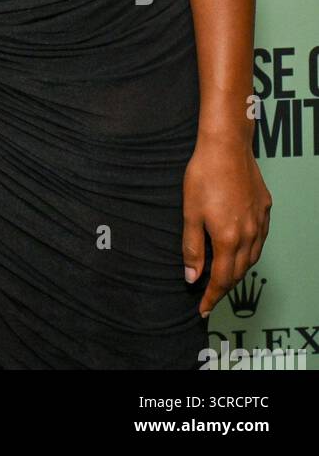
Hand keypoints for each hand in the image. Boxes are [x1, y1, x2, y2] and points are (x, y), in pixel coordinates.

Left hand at [182, 134, 271, 315]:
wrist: (227, 146)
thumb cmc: (204, 175)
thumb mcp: (190, 212)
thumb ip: (191, 247)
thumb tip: (191, 276)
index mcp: (228, 239)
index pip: (221, 279)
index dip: (212, 296)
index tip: (203, 308)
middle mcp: (249, 235)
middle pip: (238, 272)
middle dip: (224, 286)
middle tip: (210, 293)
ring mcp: (259, 222)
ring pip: (252, 258)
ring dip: (238, 270)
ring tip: (224, 274)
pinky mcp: (265, 209)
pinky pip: (259, 239)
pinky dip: (249, 250)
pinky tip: (241, 247)